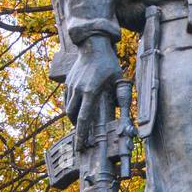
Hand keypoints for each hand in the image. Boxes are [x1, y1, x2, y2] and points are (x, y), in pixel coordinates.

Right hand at [64, 35, 120, 150]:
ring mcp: (71, 85)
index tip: (80, 146)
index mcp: (91, 91)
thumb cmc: (108, 63)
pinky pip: (67, 99)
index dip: (82, 135)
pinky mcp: (68, 81)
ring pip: (68, 108)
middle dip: (76, 129)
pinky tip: (77, 110)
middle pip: (73, 116)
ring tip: (81, 126)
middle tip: (82, 139)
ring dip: (73, 119)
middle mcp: (78, 90)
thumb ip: (120, 97)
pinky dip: (71, 108)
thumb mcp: (118, 81)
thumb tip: (125, 113)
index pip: (84, 118)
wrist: (93, 45)